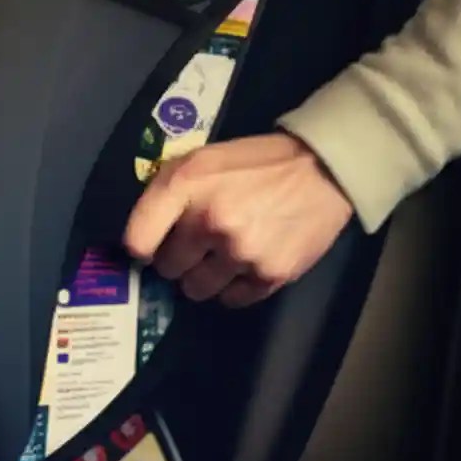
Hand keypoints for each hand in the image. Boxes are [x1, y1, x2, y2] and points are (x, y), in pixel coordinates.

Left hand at [124, 132, 353, 307]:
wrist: (322, 169)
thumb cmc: (253, 164)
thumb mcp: (201, 161)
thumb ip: (166, 194)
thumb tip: (142, 239)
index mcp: (185, 185)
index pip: (137, 241)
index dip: (143, 247)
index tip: (153, 246)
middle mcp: (209, 221)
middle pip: (167, 269)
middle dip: (177, 259)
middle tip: (198, 244)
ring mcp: (240, 252)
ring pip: (196, 290)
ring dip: (205, 276)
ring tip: (224, 254)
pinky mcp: (270, 274)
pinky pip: (231, 300)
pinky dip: (234, 287)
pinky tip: (246, 263)